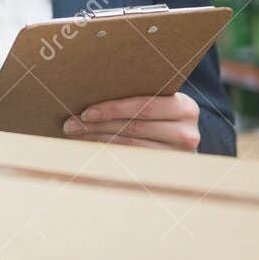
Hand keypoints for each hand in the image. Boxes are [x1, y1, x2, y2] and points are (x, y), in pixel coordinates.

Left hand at [61, 92, 200, 151]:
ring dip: (98, 139)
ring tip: (76, 134)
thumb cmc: (164, 116)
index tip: (86, 112)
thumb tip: (93, 89)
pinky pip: (132, 160)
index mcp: (184, 107)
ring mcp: (179, 157)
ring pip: (130, 145)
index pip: (143, 106)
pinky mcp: (167, 171)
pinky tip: (91, 146)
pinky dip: (108, 152)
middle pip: (134, 127)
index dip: (113, 109)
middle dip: (98, 125)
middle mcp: (187, 133)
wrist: (185, 143)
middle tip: (71, 124)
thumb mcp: (161, 102)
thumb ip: (140, 96)